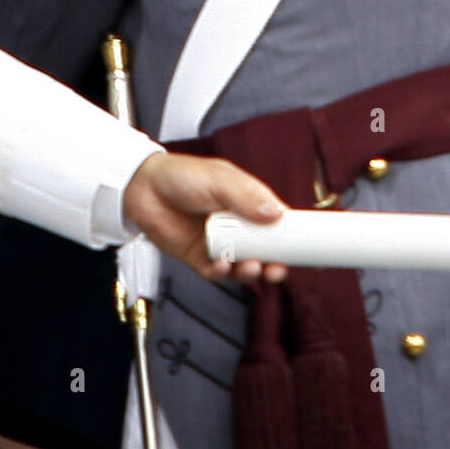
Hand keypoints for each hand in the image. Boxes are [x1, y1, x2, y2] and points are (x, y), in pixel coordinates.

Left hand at [122, 151, 287, 284]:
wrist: (142, 189)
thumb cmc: (182, 176)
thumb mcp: (219, 179)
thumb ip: (247, 196)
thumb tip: (276, 214)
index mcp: (248, 202)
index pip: (277, 222)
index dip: (292, 236)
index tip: (307, 249)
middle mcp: (237, 225)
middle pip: (265, 249)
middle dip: (275, 262)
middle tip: (278, 269)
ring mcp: (219, 242)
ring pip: (243, 264)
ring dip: (250, 270)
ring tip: (251, 266)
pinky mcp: (199, 257)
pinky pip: (216, 272)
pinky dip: (221, 272)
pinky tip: (220, 264)